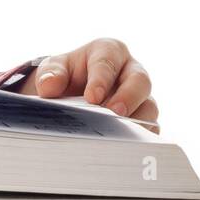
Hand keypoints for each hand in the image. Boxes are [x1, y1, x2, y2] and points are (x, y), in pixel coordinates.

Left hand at [24, 37, 159, 133]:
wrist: (71, 91)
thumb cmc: (67, 74)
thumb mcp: (54, 68)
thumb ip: (51, 73)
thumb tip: (49, 87)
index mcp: (109, 51)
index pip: (108, 62)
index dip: (101, 79)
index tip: (92, 97)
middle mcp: (130, 71)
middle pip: (140, 81)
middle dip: (128, 97)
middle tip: (113, 114)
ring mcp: (140, 96)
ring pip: (149, 107)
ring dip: (136, 121)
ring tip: (119, 135)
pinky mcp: (144, 118)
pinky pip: (150, 128)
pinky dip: (140, 138)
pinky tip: (126, 148)